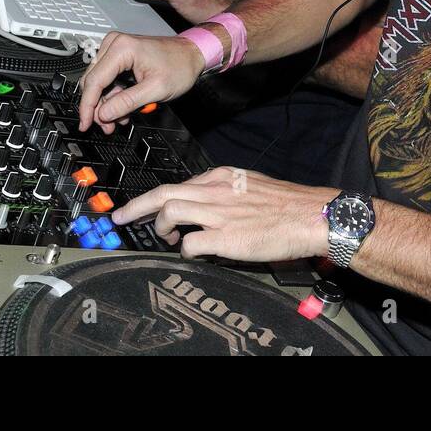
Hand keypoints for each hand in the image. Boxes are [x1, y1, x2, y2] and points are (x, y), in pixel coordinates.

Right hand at [78, 32, 205, 132]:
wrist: (192, 54)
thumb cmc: (180, 65)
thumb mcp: (155, 89)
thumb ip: (127, 102)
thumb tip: (104, 114)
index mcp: (122, 48)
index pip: (94, 81)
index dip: (87, 106)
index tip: (85, 123)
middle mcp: (114, 44)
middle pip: (93, 82)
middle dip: (98, 107)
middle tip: (106, 126)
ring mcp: (116, 48)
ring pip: (99, 82)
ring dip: (106, 104)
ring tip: (118, 120)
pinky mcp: (119, 55)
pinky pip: (108, 79)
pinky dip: (113, 96)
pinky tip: (121, 109)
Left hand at [114, 166, 334, 262]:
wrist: (311, 216)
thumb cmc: (287, 204)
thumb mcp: (252, 183)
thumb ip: (226, 190)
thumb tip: (208, 203)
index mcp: (222, 176)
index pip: (179, 183)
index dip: (158, 197)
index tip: (147, 207)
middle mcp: (215, 191)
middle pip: (163, 193)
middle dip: (136, 207)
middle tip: (120, 218)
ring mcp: (218, 214)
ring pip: (170, 212)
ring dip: (161, 228)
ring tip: (167, 238)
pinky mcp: (225, 238)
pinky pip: (191, 244)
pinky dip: (186, 250)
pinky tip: (193, 254)